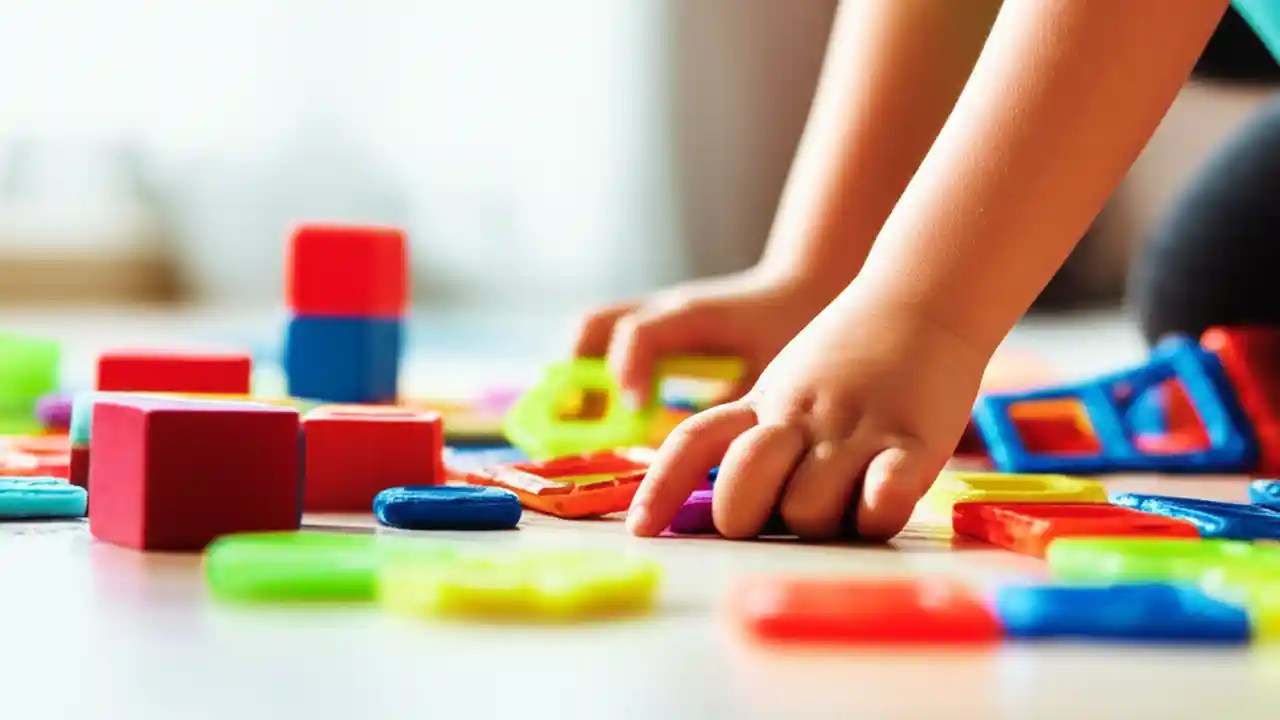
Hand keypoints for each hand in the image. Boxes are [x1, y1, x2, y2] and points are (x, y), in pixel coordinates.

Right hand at [573, 268, 838, 407]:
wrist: (800, 287)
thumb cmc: (790, 328)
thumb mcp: (772, 372)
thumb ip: (731, 409)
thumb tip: (689, 452)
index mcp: (692, 316)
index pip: (639, 333)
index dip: (629, 373)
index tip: (636, 411)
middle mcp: (663, 310)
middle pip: (593, 328)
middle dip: (580, 379)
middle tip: (586, 427)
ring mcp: (654, 316)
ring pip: (592, 335)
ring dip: (584, 379)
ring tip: (592, 427)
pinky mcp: (655, 329)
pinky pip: (608, 347)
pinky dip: (600, 379)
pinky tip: (617, 417)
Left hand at [625, 288, 991, 540]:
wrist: (923, 296)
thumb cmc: (853, 352)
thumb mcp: (785, 382)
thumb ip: (750, 432)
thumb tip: (720, 500)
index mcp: (763, 404)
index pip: (694, 442)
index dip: (662, 488)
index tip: (640, 530)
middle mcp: (798, 418)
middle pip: (740, 497)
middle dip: (749, 520)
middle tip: (778, 508)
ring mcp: (853, 431)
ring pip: (806, 514)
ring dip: (821, 522)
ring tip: (849, 494)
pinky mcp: (913, 442)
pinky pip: (883, 499)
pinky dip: (878, 512)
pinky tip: (883, 495)